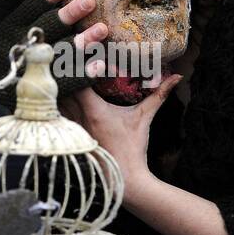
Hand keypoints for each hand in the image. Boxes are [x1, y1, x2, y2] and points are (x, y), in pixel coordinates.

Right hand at [0, 0, 107, 107]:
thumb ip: (4, 11)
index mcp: (8, 29)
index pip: (30, 8)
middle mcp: (20, 46)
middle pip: (47, 26)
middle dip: (69, 13)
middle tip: (90, 1)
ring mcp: (31, 69)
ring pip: (59, 52)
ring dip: (82, 41)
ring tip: (102, 30)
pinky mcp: (41, 90)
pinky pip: (65, 81)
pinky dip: (83, 74)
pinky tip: (100, 65)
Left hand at [63, 74, 181, 201]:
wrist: (124, 177)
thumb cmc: (133, 148)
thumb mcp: (145, 117)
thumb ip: (159, 95)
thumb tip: (177, 77)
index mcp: (94, 109)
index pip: (77, 80)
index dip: (78, 66)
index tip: (85, 58)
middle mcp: (79, 116)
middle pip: (62, 88)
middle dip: (66, 74)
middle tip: (74, 62)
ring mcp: (73, 127)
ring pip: (57, 101)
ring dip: (60, 89)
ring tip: (67, 76)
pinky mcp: (72, 135)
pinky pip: (58, 115)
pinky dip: (59, 105)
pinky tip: (65, 98)